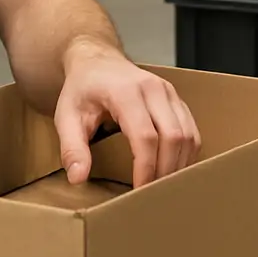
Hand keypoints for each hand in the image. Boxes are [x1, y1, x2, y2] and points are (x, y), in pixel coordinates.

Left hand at [54, 49, 200, 187]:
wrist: (97, 61)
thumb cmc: (82, 89)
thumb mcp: (66, 116)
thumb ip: (72, 147)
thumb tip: (78, 177)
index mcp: (125, 92)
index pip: (145, 137)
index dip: (146, 168)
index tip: (138, 191)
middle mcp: (153, 89)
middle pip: (174, 137)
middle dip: (165, 171)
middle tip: (151, 195)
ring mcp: (169, 92)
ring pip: (188, 135)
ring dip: (179, 164)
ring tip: (162, 186)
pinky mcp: (177, 99)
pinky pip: (192, 130)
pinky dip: (185, 154)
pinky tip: (170, 168)